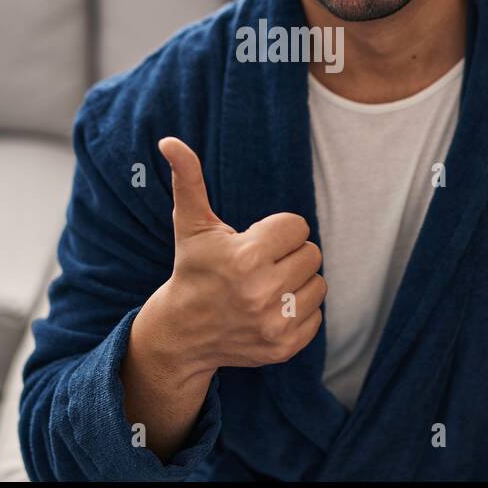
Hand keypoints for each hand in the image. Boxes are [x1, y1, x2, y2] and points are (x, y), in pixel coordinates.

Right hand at [149, 136, 325, 376]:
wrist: (183, 334)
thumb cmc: (193, 269)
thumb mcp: (191, 225)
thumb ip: (188, 179)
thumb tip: (169, 141)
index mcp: (245, 257)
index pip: (297, 227)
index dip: (277, 231)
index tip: (255, 243)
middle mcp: (261, 292)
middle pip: (312, 254)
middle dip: (289, 254)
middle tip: (261, 265)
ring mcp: (274, 323)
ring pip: (318, 284)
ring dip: (298, 282)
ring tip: (268, 286)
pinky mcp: (284, 347)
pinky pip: (317, 316)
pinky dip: (300, 311)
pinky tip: (272, 310)